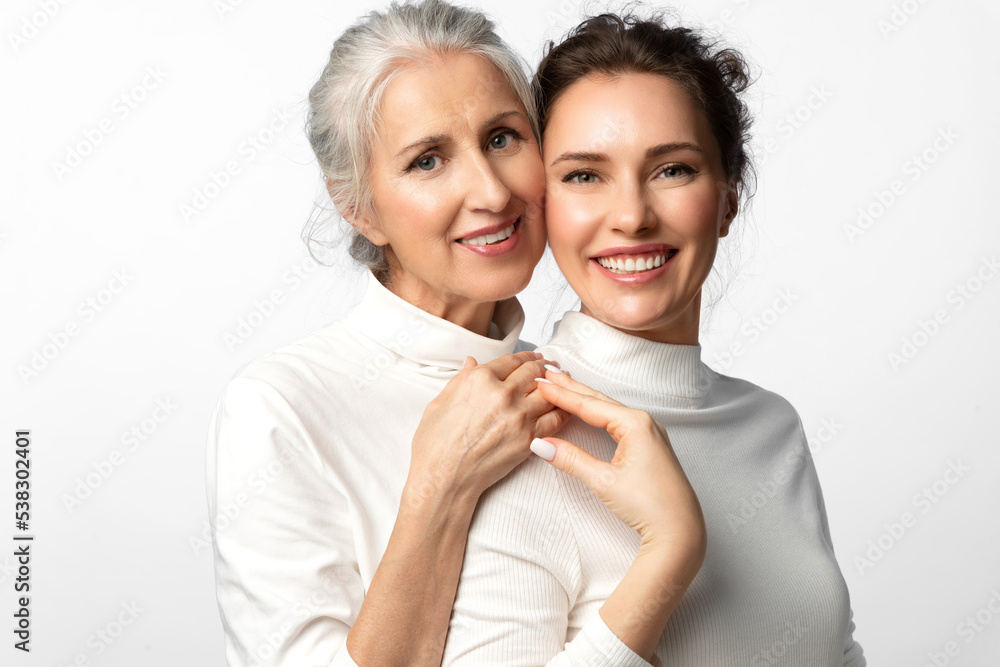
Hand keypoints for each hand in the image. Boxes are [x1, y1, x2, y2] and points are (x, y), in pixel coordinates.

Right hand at [404, 351, 568, 507]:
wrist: (444, 480)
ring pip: (549, 392)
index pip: (511, 360)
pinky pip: (556, 418)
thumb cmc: (435, 445)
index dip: (526, 356)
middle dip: (544, 367)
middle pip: (533, 372)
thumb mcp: (439, 403)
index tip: (533, 357)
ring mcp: (518, 416)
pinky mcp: (529, 439)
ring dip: (559, 384)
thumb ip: (460, 379)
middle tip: (551, 366)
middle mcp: (501, 394)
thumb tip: (471, 362)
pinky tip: (566, 406)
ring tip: (564, 381)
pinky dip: (564, 409)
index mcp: (479, 380)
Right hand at [531, 370, 705, 567]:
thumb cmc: (649, 506)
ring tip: (563, 387)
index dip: (562, 394)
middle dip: (572, 388)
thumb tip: (541, 445)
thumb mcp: (603, 481)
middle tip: (547, 375)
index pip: (589, 405)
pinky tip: (589, 411)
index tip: (540, 383)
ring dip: (584, 399)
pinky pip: (618, 422)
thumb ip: (571, 459)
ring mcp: (650, 433)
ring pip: (609, 410)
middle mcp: (645, 423)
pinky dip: (598, 414)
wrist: (680, 531)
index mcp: (636, 424)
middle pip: (599, 401)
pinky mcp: (650, 446)